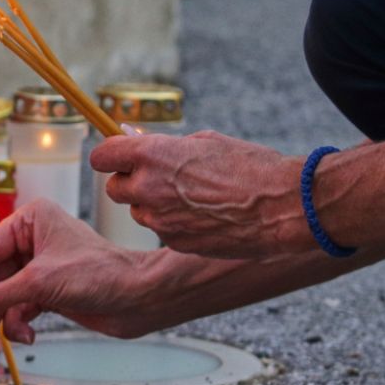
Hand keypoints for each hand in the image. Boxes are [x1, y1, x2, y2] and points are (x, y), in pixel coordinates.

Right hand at [0, 199, 165, 345]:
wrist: (140, 297)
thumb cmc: (100, 274)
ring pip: (4, 293)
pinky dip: (19, 322)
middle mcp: (34, 238)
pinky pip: (20, 305)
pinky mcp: (51, 288)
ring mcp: (42, 265)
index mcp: (31, 219)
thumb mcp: (39, 284)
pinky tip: (26, 335)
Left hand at [92, 131, 307, 258]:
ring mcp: (161, 221)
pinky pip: (163, 230)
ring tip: (190, 195)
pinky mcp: (176, 244)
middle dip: (129, 182)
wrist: (283, 207)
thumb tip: (134, 140)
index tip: (119, 155)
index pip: (102, 157)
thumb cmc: (249, 166)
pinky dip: (174, 223)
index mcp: (153, 156)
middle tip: (156, 175)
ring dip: (152, 204)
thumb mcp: (204, 141)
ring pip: (139, 212)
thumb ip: (164, 145)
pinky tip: (204, 214)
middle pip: (114, 189)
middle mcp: (149, 189)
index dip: (110, 155)